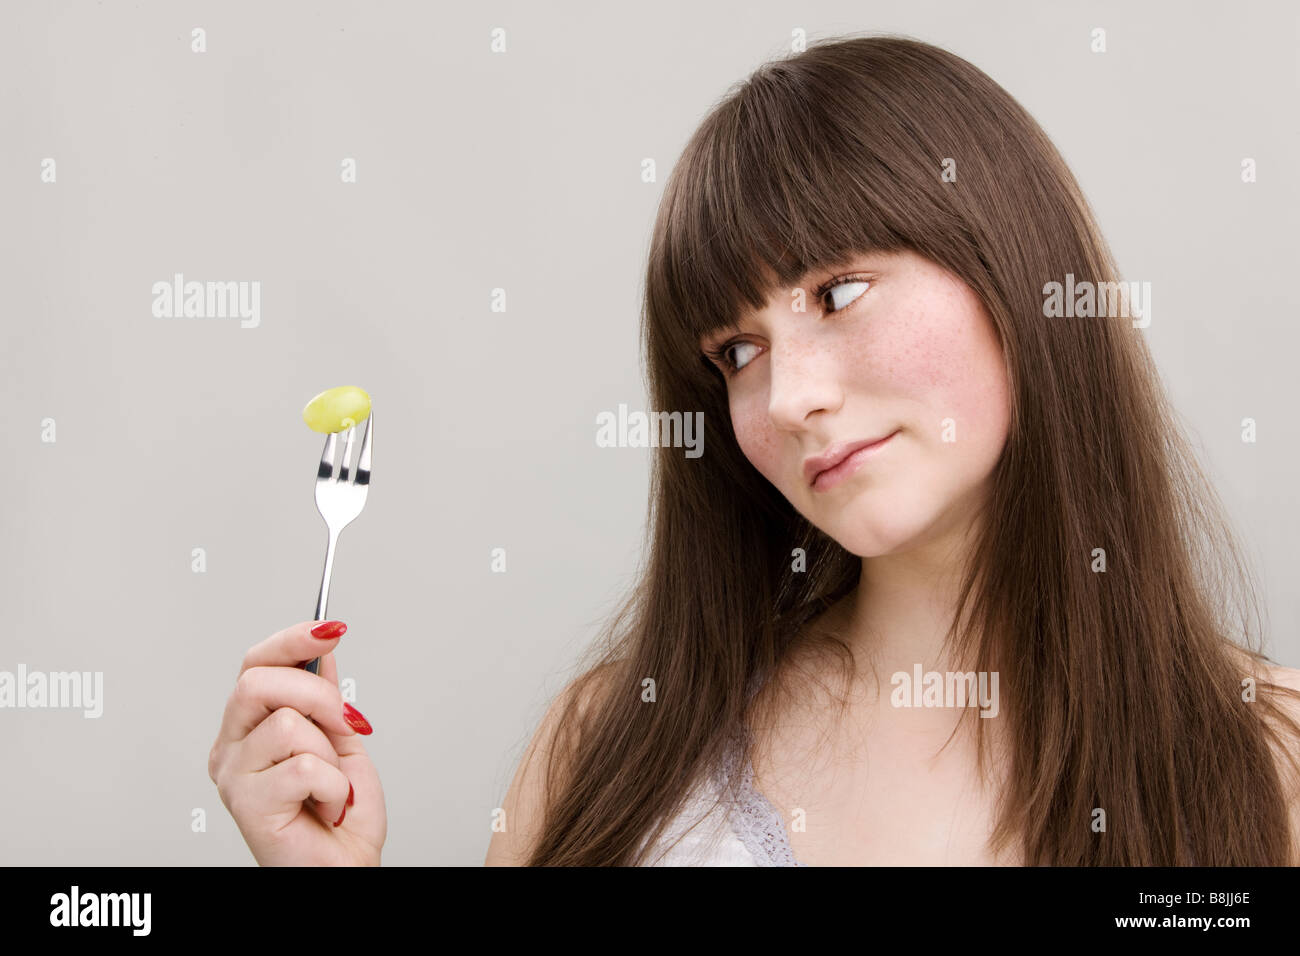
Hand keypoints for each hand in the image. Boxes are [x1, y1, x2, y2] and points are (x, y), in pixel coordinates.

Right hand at [208, 620, 386, 864]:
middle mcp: (231, 748)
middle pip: (257, 683)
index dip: (293, 640)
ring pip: (286, 724)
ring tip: (331, 782)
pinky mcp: (247, 805)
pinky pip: (302, 767)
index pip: (255, 664)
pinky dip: (333, 785)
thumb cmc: (338, 813)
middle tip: (346, 723)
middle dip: (318, 695)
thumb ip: (324, 695)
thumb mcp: (340, 739)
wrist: (344, 866)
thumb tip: (322, 648)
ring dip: (330, 753)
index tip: (332, 628)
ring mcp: (234, 776)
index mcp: (248, 727)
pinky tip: (328, 804)